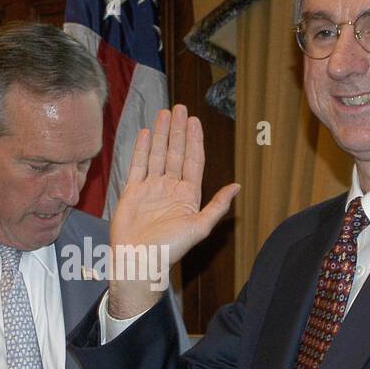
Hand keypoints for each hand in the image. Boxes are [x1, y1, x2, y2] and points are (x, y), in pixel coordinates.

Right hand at [108, 105, 239, 318]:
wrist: (139, 260)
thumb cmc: (171, 248)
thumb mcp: (200, 227)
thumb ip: (217, 205)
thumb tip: (237, 186)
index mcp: (188, 195)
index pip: (193, 161)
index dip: (194, 140)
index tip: (195, 121)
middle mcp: (169, 188)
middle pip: (175, 153)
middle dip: (178, 130)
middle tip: (180, 108)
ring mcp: (150, 188)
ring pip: (157, 155)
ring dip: (161, 134)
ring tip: (164, 113)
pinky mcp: (132, 191)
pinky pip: (138, 165)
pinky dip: (142, 149)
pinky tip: (146, 133)